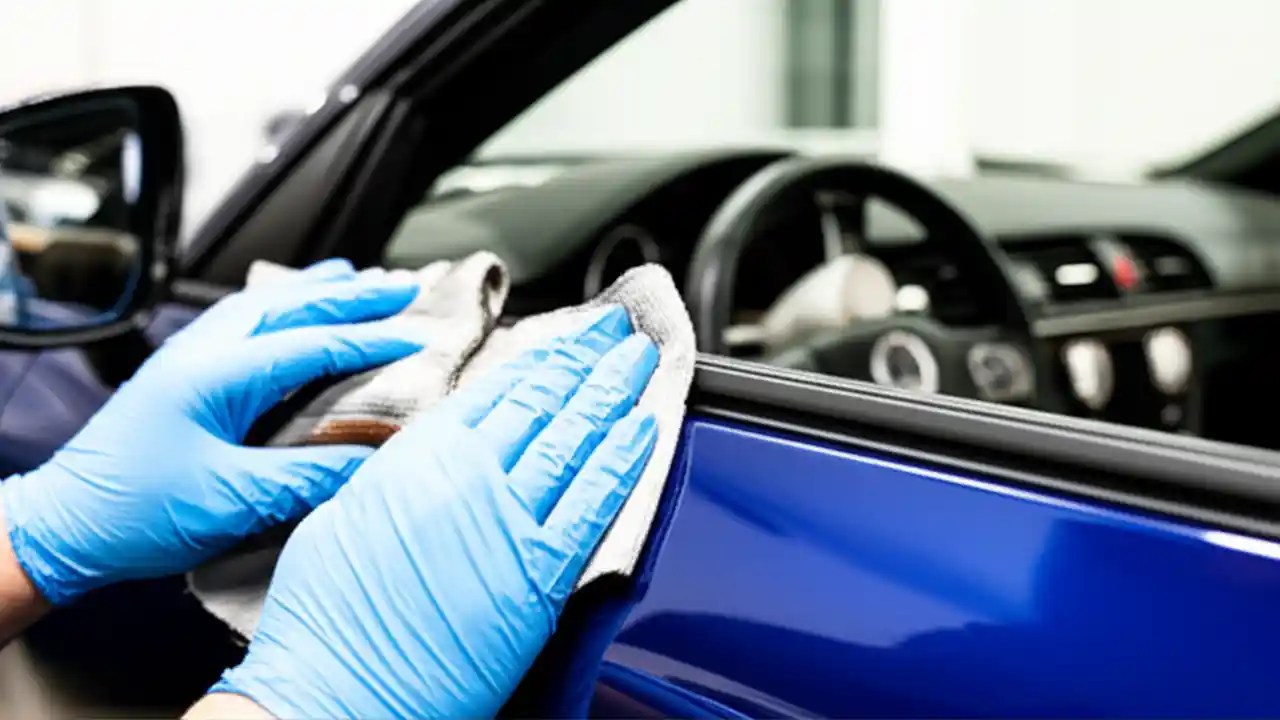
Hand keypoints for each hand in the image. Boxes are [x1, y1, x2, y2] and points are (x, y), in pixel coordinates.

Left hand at [0, 259, 423, 605]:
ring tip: (355, 276)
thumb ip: (305, 478)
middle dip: (355, 294)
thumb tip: (370, 464)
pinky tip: (289, 307)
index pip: (316, 343)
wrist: (63, 524)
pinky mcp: (180, 372)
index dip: (374, 340)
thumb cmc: (136, 512)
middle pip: (293, 306)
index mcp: (220, 374)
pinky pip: (241, 319)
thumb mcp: (232, 501)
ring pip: (265, 304)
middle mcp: (204, 352)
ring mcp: (188, 356)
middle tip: (404, 283)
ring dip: (316, 290)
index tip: (419, 337)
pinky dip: (280, 305)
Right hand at [211, 305, 658, 718]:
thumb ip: (397, 477)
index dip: (543, 357)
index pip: (498, 390)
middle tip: (619, 328)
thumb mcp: (343, 518)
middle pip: (544, 401)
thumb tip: (427, 456)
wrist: (334, 693)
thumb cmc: (326, 621)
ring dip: (614, 391)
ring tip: (641, 357)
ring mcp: (507, 521)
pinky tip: (645, 426)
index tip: (570, 334)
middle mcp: (467, 476)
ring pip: (575, 437)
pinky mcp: (538, 575)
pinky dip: (624, 460)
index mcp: (417, 457)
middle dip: (588, 357)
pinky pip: (594, 503)